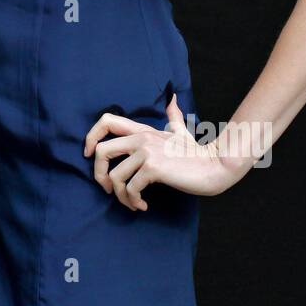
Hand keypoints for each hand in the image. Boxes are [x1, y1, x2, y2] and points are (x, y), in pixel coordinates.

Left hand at [83, 92, 229, 210]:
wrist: (215, 165)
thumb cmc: (197, 153)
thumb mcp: (180, 132)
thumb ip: (173, 117)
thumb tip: (172, 99)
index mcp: (142, 130)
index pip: (106, 121)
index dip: (91, 137)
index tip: (89, 154)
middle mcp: (141, 138)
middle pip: (101, 151)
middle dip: (98, 174)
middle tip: (108, 189)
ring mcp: (146, 152)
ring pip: (115, 177)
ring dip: (120, 196)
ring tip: (133, 203)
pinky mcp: (153, 168)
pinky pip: (130, 189)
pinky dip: (133, 201)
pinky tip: (143, 206)